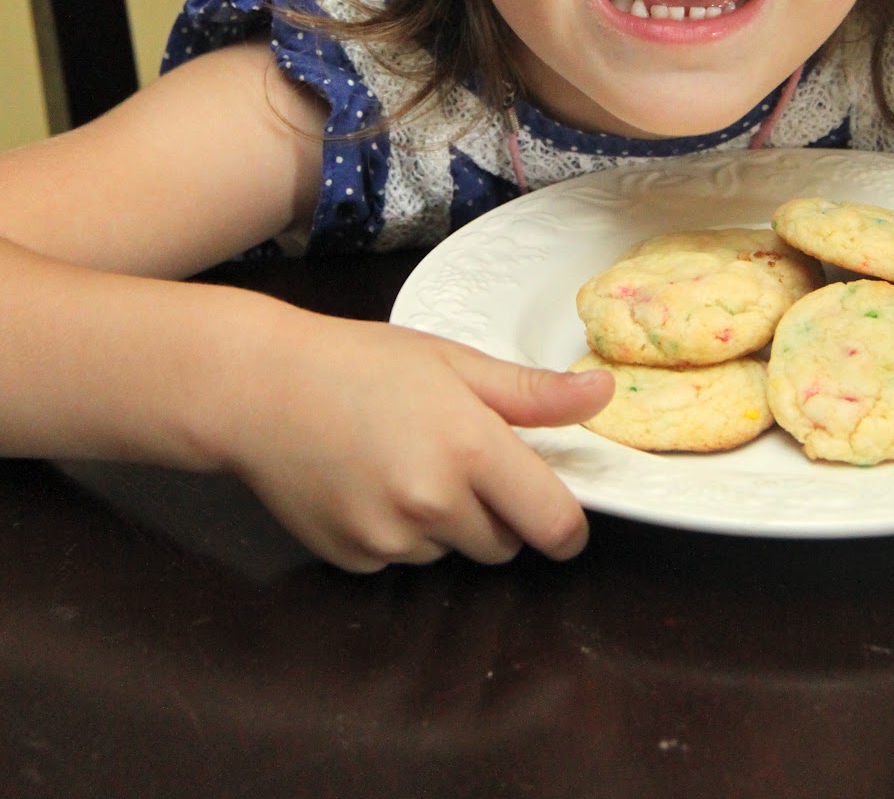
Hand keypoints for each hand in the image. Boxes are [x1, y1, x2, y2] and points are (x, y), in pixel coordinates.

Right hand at [221, 311, 613, 570]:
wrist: (260, 388)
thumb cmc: (361, 363)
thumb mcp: (454, 363)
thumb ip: (534, 392)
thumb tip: (604, 394)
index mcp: (471, 449)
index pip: (555, 525)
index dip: (566, 524)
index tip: (557, 509)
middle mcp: (434, 503)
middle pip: (506, 544)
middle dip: (499, 511)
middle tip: (460, 456)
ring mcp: (390, 539)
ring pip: (452, 551)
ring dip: (447, 522)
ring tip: (405, 460)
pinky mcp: (354, 559)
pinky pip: (403, 560)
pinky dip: (400, 533)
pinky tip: (370, 482)